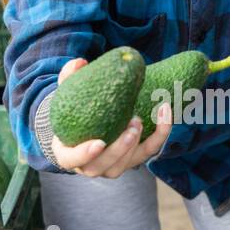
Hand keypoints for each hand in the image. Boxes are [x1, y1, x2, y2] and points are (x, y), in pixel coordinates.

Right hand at [49, 56, 173, 177]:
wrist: (87, 121)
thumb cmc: (72, 111)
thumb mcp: (65, 94)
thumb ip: (69, 77)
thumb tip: (80, 62)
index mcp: (67, 154)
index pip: (72, 160)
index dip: (84, 155)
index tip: (99, 143)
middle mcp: (89, 165)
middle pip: (103, 167)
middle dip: (119, 150)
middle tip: (130, 127)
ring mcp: (111, 165)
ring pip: (125, 164)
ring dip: (136, 145)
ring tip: (139, 120)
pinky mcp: (132, 158)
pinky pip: (148, 151)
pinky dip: (160, 134)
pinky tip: (164, 111)